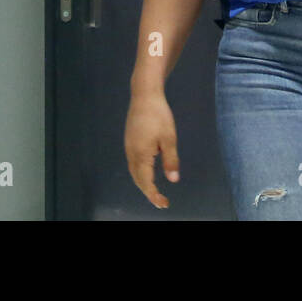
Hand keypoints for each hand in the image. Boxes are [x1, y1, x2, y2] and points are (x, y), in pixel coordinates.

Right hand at [125, 91, 179, 208]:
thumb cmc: (159, 115)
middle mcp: (131, 154)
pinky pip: (133, 164)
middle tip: (161, 202)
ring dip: (143, 184)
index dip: (154, 195)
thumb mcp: (169, 138)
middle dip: (149, 192)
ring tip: (154, 191)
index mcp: (141, 155)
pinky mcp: (129, 142)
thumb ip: (170, 160)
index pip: (146, 182)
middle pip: (138, 180)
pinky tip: (147, 172)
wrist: (144, 96)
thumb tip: (173, 180)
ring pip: (134, 172)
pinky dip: (140, 173)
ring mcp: (128, 148)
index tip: (164, 204)